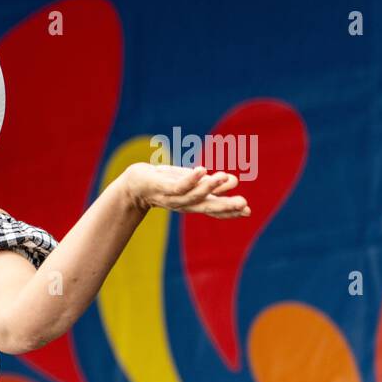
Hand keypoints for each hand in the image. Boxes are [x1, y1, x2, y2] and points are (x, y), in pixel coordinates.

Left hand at [121, 163, 250, 217]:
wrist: (133, 184)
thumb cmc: (164, 183)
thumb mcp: (189, 183)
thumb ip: (209, 184)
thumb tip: (234, 181)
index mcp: (192, 203)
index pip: (213, 209)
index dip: (230, 211)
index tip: (248, 211)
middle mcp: (183, 204)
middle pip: (206, 207)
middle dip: (225, 206)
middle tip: (243, 203)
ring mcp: (171, 198)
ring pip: (193, 196)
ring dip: (210, 187)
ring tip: (224, 177)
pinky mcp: (160, 188)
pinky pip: (177, 186)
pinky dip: (190, 179)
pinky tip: (202, 169)